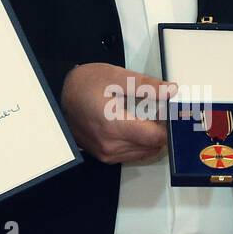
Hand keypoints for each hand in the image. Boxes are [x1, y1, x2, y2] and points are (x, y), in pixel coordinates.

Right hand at [60, 62, 174, 163]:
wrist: (61, 94)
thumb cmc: (86, 83)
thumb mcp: (118, 77)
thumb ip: (148, 86)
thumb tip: (171, 91)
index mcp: (114, 125)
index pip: (156, 137)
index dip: (169, 125)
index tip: (171, 113)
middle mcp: (110, 144)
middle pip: (153, 146)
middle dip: (160, 129)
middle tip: (158, 110)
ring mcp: (106, 153)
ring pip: (144, 152)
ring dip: (150, 137)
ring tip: (144, 116)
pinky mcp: (104, 156)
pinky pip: (132, 154)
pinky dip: (139, 142)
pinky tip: (134, 125)